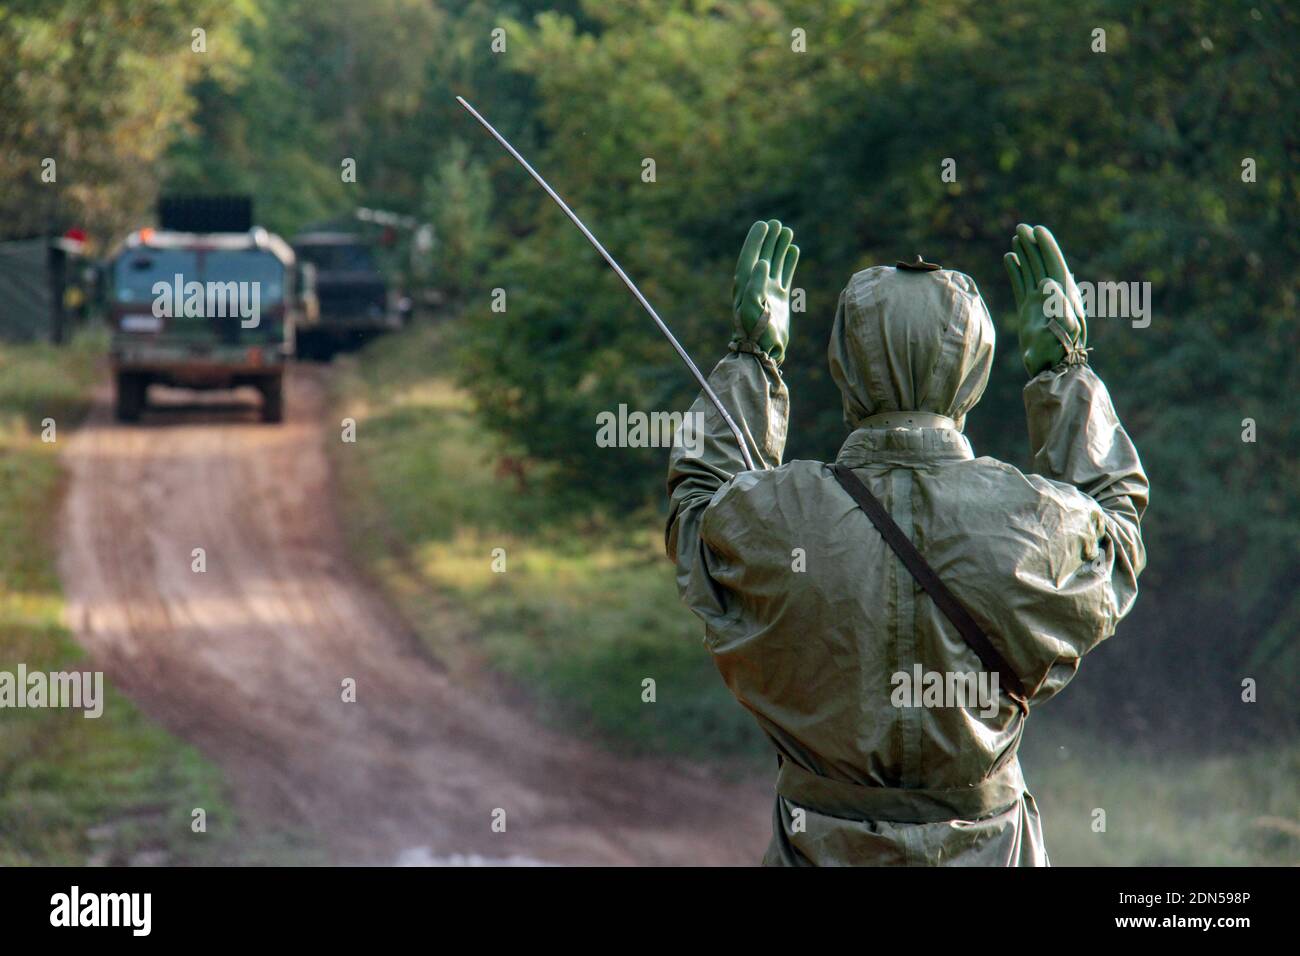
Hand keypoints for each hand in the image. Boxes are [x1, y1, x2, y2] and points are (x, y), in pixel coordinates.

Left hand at [732, 218, 798, 364]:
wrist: (764, 351)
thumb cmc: (755, 331)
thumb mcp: (751, 307)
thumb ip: (755, 283)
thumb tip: (763, 262)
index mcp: (746, 285)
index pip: (750, 256)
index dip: (756, 240)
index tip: (763, 224)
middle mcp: (756, 286)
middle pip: (762, 256)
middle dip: (768, 240)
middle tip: (776, 224)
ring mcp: (769, 292)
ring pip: (775, 263)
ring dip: (779, 248)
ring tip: (787, 231)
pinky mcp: (780, 299)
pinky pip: (784, 275)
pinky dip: (788, 262)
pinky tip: (794, 250)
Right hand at [1003, 223, 1087, 376]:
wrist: (1050, 369)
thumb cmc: (1055, 352)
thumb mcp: (1060, 331)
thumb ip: (1057, 307)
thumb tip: (1047, 281)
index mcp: (1063, 297)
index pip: (1054, 265)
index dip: (1047, 247)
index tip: (1037, 231)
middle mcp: (1052, 295)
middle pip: (1042, 263)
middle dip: (1034, 245)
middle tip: (1022, 227)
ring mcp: (1039, 301)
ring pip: (1031, 270)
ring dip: (1025, 253)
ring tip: (1016, 237)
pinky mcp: (1028, 309)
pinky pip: (1021, 284)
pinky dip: (1016, 270)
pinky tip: (1009, 257)